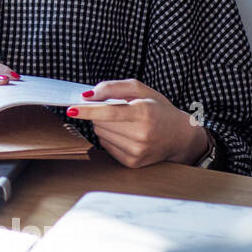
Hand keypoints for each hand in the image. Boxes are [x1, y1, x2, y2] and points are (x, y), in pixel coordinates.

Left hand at [65, 79, 208, 167]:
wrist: (180, 137)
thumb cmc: (159, 109)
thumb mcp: (141, 91)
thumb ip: (113, 88)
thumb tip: (87, 95)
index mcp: (144, 113)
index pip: (109, 112)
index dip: (88, 110)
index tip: (71, 108)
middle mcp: (141, 135)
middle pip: (100, 123)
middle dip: (100, 114)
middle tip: (117, 111)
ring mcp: (136, 151)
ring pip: (101, 135)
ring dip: (106, 126)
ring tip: (126, 124)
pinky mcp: (132, 163)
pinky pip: (106, 147)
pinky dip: (111, 138)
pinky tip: (127, 135)